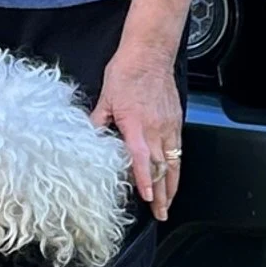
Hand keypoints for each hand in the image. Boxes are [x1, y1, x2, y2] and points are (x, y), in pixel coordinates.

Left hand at [90, 43, 183, 222]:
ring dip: (171, 185)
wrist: (149, 53)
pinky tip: (173, 176)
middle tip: (160, 213)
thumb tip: (87, 139)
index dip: (144, 181)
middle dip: (161, 194)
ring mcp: (169, 125)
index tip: (146, 198)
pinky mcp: (176, 119)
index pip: (142, 159)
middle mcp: (156, 128)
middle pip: (161, 168)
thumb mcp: (105, 98)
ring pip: (173, 162)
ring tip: (168, 203)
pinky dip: (176, 166)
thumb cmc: (127, 72)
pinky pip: (178, 148)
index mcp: (136, 125)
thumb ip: (98, 123)